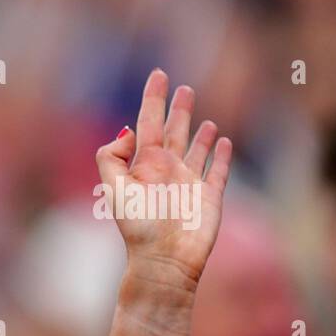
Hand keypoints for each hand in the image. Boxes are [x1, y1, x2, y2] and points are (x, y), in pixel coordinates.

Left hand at [96, 69, 233, 288]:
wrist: (165, 261)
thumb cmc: (139, 229)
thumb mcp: (115, 190)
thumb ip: (112, 158)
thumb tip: (128, 131)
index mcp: (144, 164)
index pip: (148, 122)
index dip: (152, 98)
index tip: (158, 74)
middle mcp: (167, 169)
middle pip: (174, 131)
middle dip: (178, 110)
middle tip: (183, 87)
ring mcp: (189, 182)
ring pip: (196, 149)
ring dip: (199, 132)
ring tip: (204, 116)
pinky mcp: (209, 196)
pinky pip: (218, 171)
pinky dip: (221, 155)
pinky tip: (224, 140)